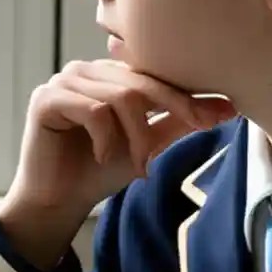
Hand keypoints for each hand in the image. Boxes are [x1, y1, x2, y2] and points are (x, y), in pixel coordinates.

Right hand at [10, 59, 234, 210]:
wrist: (59, 201)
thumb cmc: (98, 171)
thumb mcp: (147, 144)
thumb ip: (178, 122)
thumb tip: (225, 108)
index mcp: (108, 75)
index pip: (154, 74)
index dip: (188, 92)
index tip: (224, 110)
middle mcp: (86, 70)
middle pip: (141, 81)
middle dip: (176, 107)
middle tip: (200, 128)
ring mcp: (64, 81)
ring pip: (120, 97)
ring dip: (137, 136)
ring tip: (138, 164)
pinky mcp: (46, 99)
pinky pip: (94, 110)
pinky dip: (107, 139)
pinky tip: (102, 157)